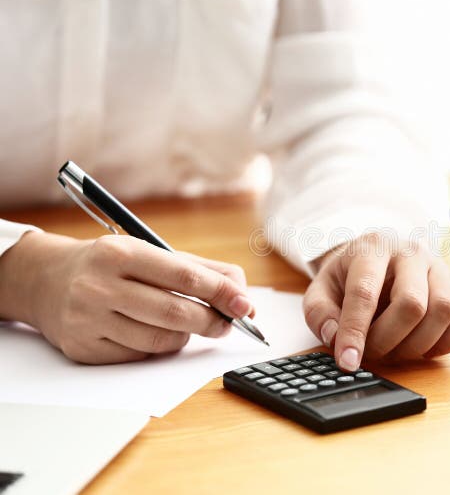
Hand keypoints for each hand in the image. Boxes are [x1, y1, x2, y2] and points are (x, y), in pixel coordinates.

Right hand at [0, 232, 253, 363]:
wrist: (46, 281)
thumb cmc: (111, 266)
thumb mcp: (149, 253)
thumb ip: (200, 269)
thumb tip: (242, 294)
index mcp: (121, 253)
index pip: (185, 276)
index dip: (221, 293)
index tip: (244, 304)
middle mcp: (100, 286)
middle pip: (175, 313)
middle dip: (212, 321)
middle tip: (227, 323)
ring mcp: (88, 320)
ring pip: (160, 340)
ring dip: (186, 336)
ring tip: (188, 325)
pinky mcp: (83, 349)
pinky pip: (139, 356)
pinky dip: (158, 348)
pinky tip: (154, 333)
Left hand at [302, 233, 449, 370]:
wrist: (378, 256)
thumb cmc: (349, 276)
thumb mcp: (321, 289)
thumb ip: (319, 313)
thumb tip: (336, 337)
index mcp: (372, 247)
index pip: (365, 292)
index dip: (355, 331)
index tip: (348, 362)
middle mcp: (411, 252)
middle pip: (412, 303)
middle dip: (388, 340)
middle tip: (371, 352)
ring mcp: (440, 265)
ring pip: (444, 309)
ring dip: (418, 343)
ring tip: (396, 349)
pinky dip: (448, 341)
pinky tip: (424, 346)